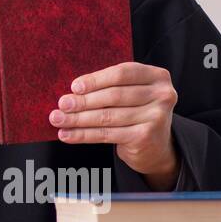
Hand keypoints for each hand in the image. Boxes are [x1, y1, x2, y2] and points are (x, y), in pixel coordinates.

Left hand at [49, 61, 179, 189]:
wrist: (156, 147)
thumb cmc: (136, 112)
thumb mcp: (130, 93)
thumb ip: (109, 86)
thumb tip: (72, 92)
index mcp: (157, 76)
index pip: (122, 73)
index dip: (96, 79)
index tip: (74, 87)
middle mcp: (162, 95)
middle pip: (114, 96)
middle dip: (83, 101)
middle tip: (62, 104)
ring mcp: (156, 117)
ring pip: (107, 116)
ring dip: (78, 119)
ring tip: (58, 119)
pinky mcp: (145, 137)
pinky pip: (107, 134)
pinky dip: (83, 135)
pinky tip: (67, 134)